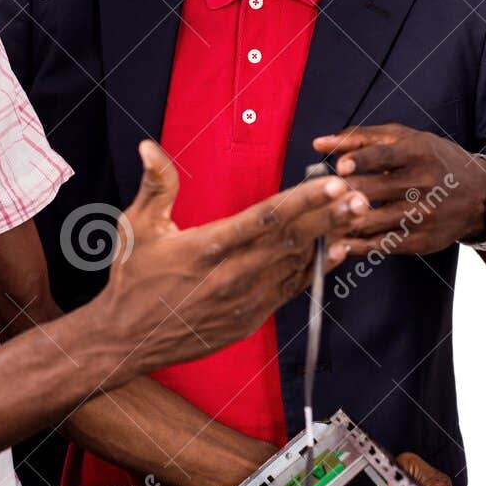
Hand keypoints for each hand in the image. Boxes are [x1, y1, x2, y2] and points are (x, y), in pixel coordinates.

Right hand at [91, 140, 363, 375]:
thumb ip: (155, 185)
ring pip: (295, 265)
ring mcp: (243, 300)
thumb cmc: (132, 279)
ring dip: (328, 239)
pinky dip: (316, 270)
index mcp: (204, 248)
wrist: (126, 340)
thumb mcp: (136, 227)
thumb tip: (149, 145)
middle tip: (359, 195)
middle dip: (328, 216)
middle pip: (290, 241)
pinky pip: (290, 290)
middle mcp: (230, 276)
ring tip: (355, 215)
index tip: (329, 182)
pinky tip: (337, 252)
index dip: (301, 200)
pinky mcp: (249, 318)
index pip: (263, 219)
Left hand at [312, 124, 485, 256]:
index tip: (339, 166)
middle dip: (342, 194)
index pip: (385, 157)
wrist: (480, 196)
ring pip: (372, 221)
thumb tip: (318, 144)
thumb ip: (361, 138)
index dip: (360, 161)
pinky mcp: (421, 241)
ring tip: (319, 218)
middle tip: (318, 195)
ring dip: (342, 221)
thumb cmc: (433, 159)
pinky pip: (381, 245)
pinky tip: (337, 242)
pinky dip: (355, 245)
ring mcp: (422, 215)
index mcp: (418, 153)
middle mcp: (423, 184)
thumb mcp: (406, 140)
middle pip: (373, 191)